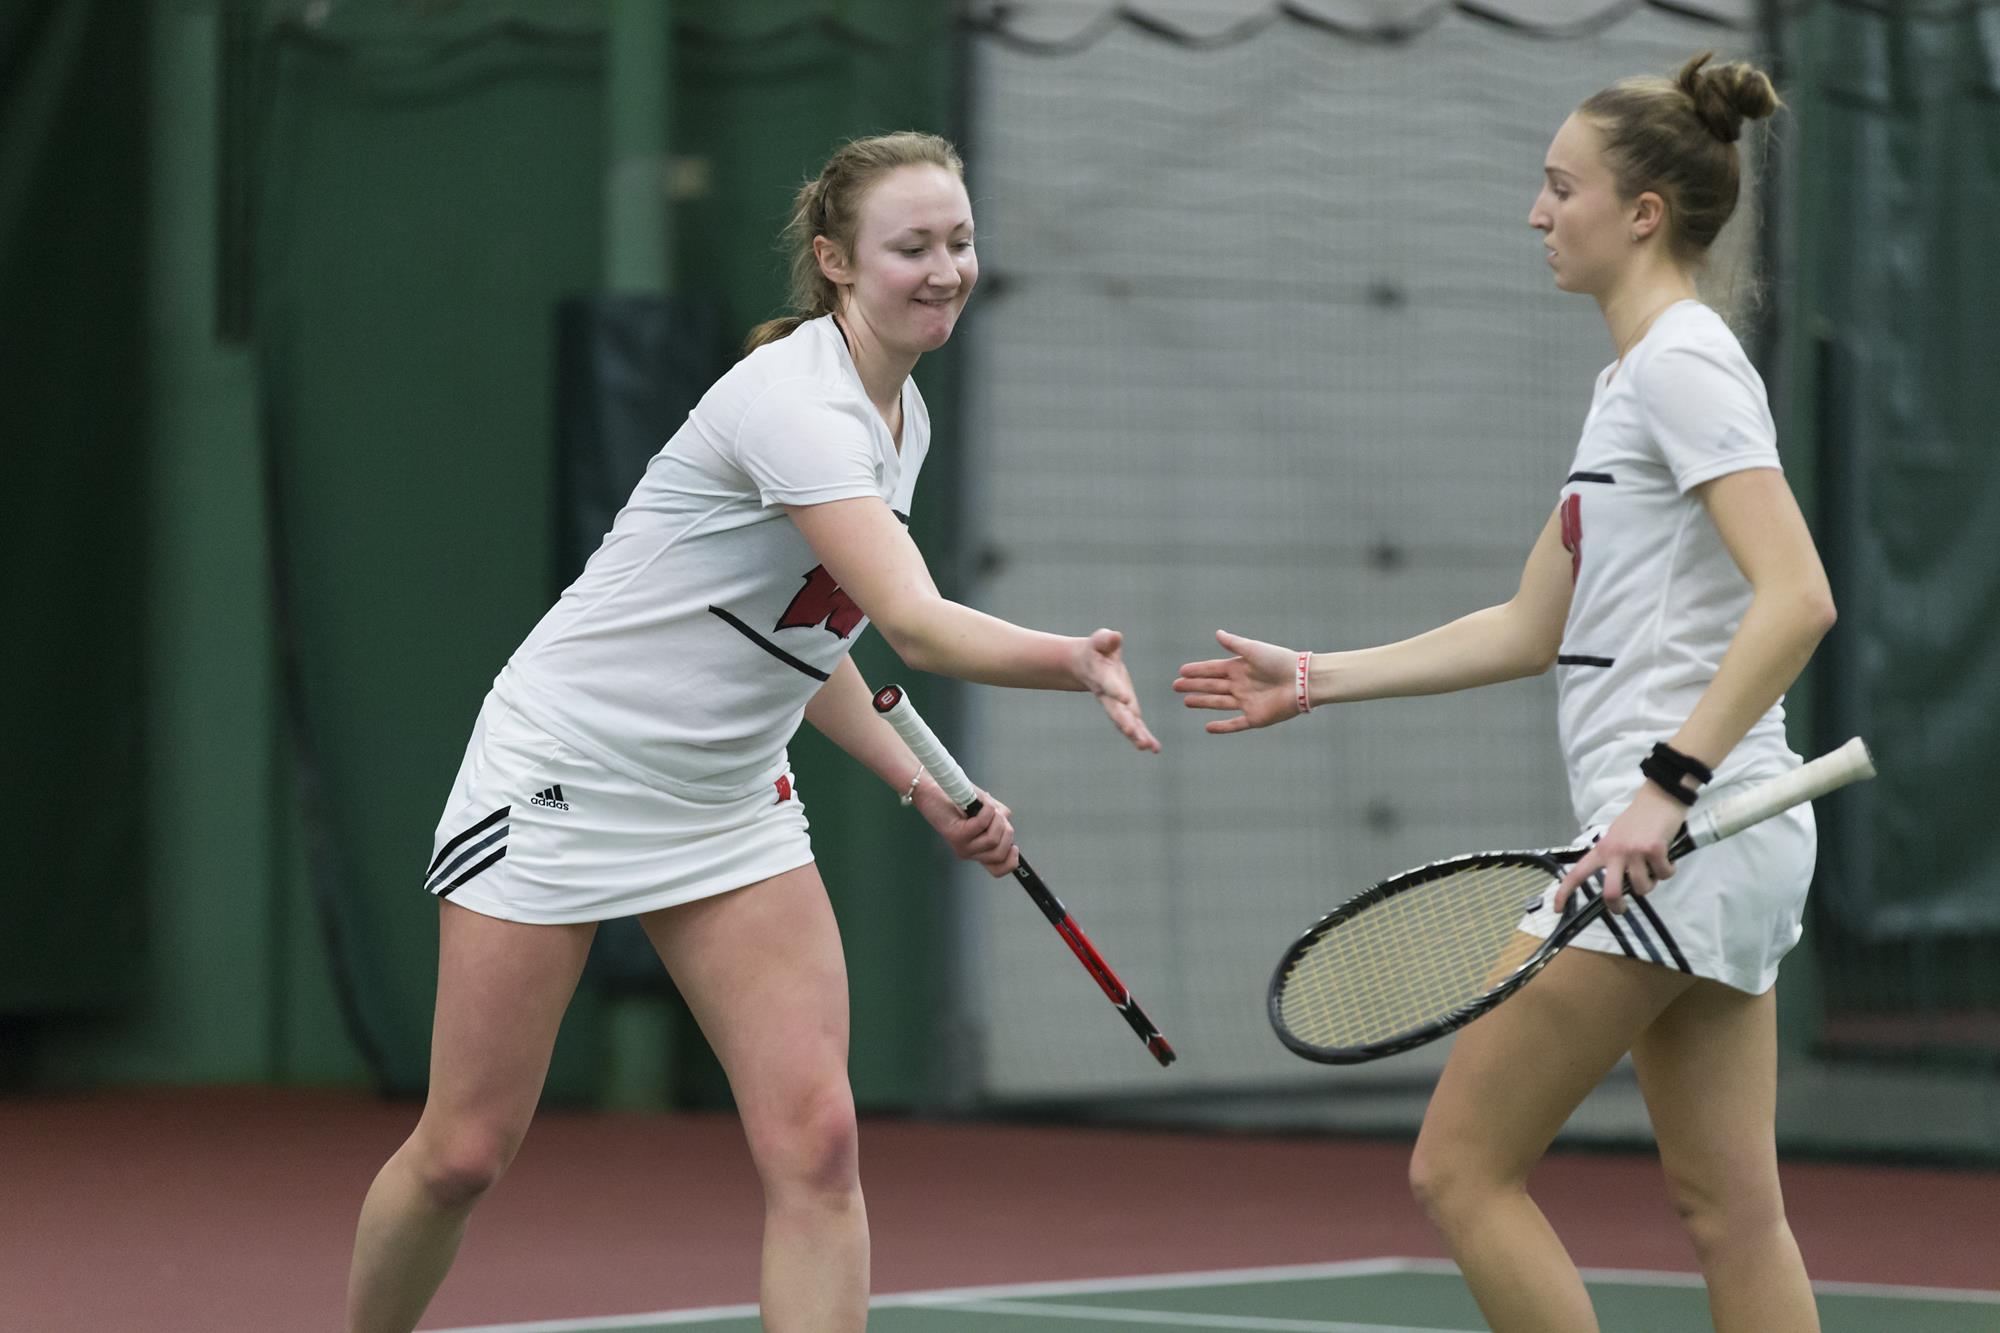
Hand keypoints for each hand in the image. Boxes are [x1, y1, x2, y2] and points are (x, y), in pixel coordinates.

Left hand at [912, 778, 1018, 875]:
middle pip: (1000, 853)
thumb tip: (1006, 823)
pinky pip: (982, 824)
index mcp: (978, 849)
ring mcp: (962, 846)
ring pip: (993, 839)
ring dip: (996, 818)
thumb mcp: (987, 810)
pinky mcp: (956, 835)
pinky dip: (987, 809)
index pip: (998, 869)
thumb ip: (1000, 819)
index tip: (1014, 848)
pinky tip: (982, 801)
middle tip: (997, 814)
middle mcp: (969, 852)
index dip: (1011, 862)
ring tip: (986, 805)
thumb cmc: (959, 797)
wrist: (932, 788)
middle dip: (1006, 831)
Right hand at [1072, 628, 1161, 752]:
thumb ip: (1106, 639)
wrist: (1085, 666)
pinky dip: (1144, 737)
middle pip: (1115, 711)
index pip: (1108, 684)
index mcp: (1101, 676)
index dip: (1116, 690)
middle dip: (1124, 721)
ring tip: (1147, 747)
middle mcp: (1107, 695)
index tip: (1124, 698)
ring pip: (1125, 723)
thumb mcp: (1100, 641)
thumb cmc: (1096, 650)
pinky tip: (1154, 749)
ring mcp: (1116, 705)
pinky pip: (1135, 725)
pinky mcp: (1126, 710)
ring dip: (1135, 736)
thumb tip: (1115, 637)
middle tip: (1132, 733)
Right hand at [1172, 630, 1301, 733]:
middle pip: (1212, 686)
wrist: (1302, 681)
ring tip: (1186, 701)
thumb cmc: (1279, 661)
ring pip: (1219, 703)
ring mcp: (1247, 702)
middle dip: (1194, 686)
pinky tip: (1208, 728)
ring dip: (1202, 702)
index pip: (1213, 669)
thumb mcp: (1253, 649)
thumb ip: (1234, 644)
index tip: (1181, 670)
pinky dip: (1222, 727)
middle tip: (1175, 686)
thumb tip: (1217, 633)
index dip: (1197, 670)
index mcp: (1240, 668)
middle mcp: (1241, 685)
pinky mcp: (1255, 718)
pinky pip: (1235, 724)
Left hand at [1554, 783, 1685, 913]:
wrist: (1659, 798)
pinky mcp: (1654, 850)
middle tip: (1621, 908)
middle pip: (1611, 892)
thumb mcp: (1616, 837)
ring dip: (1651, 883)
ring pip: (1642, 887)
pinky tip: (1667, 858)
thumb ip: (1613, 858)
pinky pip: (1663, 874)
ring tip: (1653, 868)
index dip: (1565, 893)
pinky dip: (1668, 870)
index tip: (1558, 909)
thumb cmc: (1638, 820)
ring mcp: (1633, 851)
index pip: (1577, 874)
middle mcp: (1614, 852)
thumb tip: (1621, 885)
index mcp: (1601, 850)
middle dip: (1617, 907)